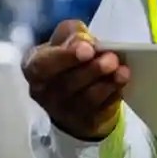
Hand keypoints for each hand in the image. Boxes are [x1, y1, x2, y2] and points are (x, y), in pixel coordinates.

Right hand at [21, 19, 129, 141]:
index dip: (64, 57)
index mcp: (34, 67)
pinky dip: (113, 94)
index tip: (87, 49)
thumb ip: (72, 34)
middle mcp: (44, 92)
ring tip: (122, 70)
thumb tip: (84, 41)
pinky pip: (100, 109)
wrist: (74, 91)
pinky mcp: (84, 123)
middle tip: (111, 59)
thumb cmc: (68, 59)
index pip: (42, 65)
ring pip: (86, 99)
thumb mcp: (65, 39)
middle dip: (92, 70)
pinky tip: (121, 81)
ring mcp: (63, 112)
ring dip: (106, 83)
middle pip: (66, 84)